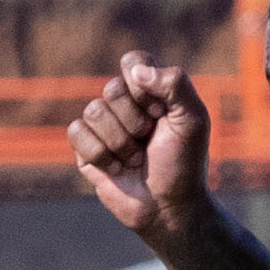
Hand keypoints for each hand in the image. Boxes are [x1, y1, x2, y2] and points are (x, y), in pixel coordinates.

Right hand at [71, 52, 211, 241]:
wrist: (170, 208)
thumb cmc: (184, 163)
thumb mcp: (193, 120)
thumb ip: (175, 84)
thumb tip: (136, 72)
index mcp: (150, 91)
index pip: (133, 62)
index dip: (143, 86)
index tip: (160, 112)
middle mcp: (124, 104)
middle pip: (112, 88)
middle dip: (135, 121)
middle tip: (149, 140)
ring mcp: (103, 126)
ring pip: (93, 111)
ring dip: (120, 142)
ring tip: (136, 160)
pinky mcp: (86, 148)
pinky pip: (77, 132)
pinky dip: (101, 154)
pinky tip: (118, 169)